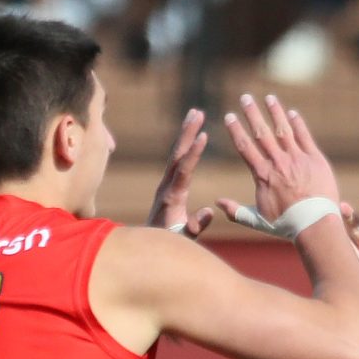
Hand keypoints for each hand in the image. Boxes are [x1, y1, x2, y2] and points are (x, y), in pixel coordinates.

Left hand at [146, 106, 217, 235]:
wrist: (149, 246)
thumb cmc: (169, 243)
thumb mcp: (184, 237)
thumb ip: (196, 226)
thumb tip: (209, 211)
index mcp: (172, 197)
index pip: (184, 170)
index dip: (193, 153)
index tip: (203, 135)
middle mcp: (166, 187)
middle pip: (178, 155)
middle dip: (187, 133)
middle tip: (197, 112)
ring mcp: (166, 184)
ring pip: (176, 155)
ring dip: (186, 134)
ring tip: (195, 114)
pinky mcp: (167, 185)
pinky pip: (177, 161)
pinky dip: (185, 146)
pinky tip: (191, 135)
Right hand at [219, 92, 339, 227]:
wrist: (315, 225)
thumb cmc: (287, 226)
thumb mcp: (258, 220)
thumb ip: (236, 211)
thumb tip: (218, 203)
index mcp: (262, 174)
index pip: (245, 146)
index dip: (236, 130)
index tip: (229, 116)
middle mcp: (278, 162)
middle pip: (262, 132)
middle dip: (252, 113)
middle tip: (246, 97)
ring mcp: (297, 159)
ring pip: (283, 129)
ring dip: (276, 112)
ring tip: (269, 97)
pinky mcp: (316, 159)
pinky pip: (305, 137)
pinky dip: (298, 124)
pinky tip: (293, 113)